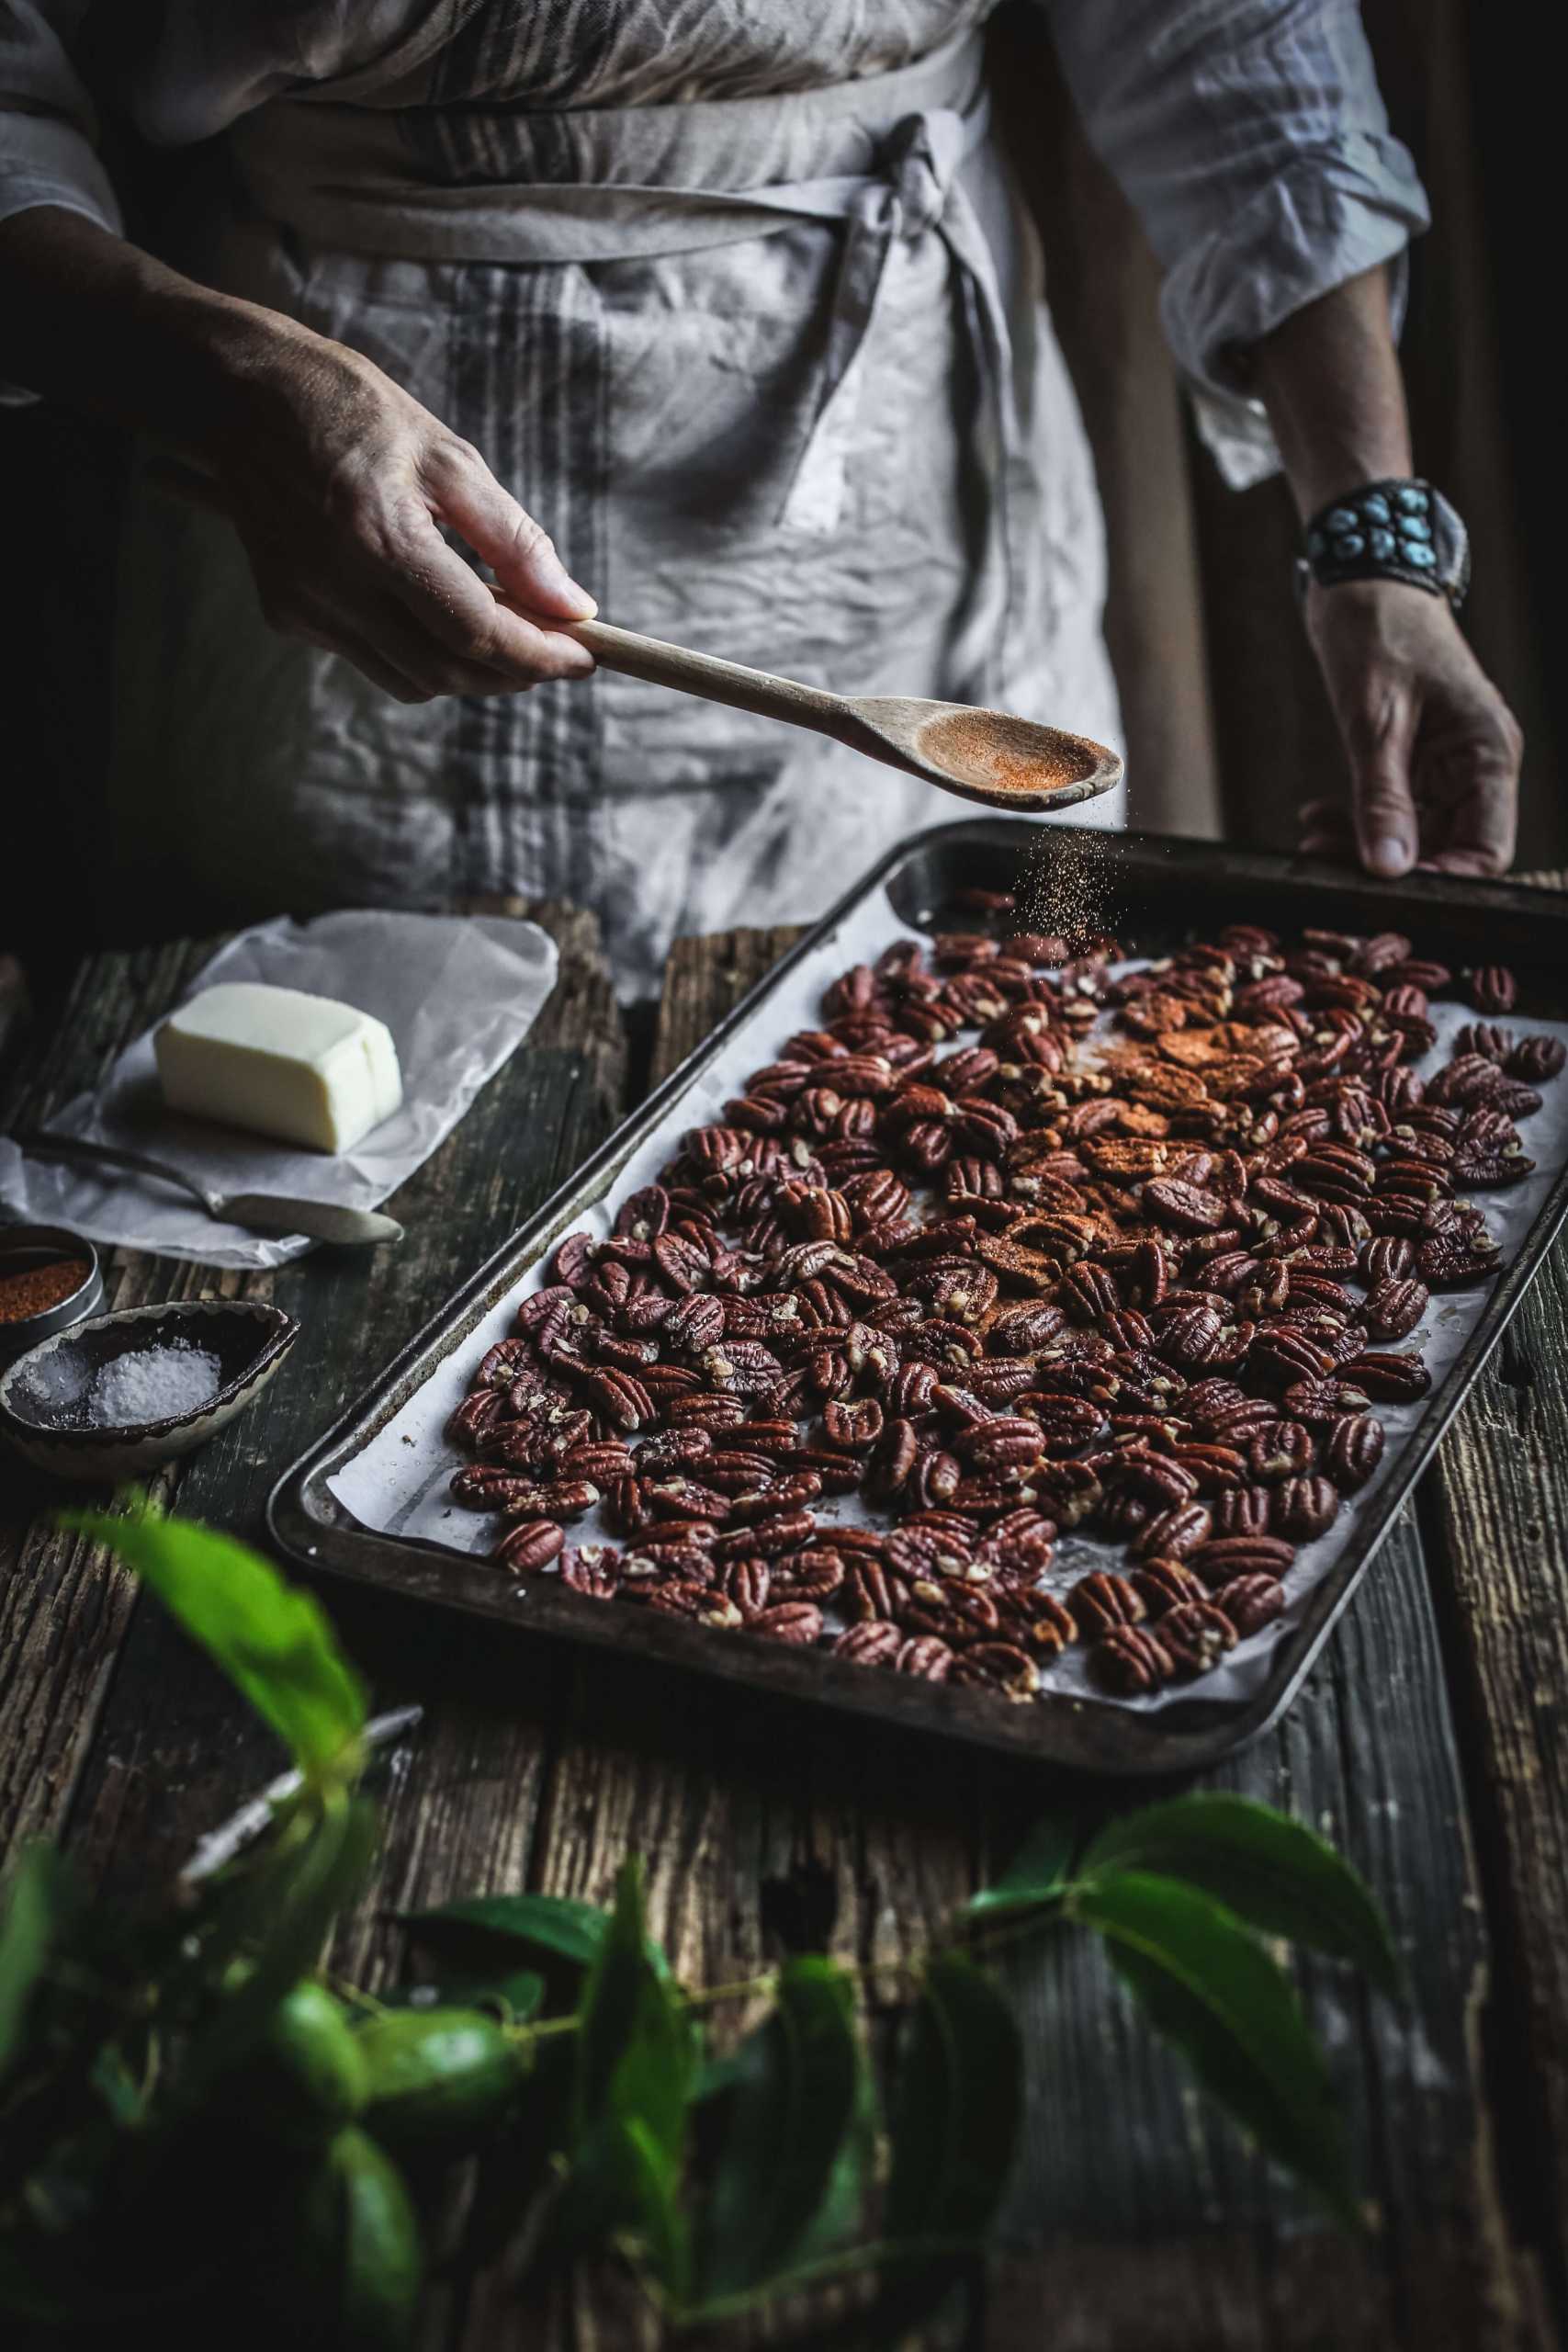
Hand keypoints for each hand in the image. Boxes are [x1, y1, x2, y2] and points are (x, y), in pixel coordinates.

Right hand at [165, 318, 596, 702]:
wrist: (240, 398)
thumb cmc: (353, 413)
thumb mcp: (448, 458)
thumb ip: (514, 541)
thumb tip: (573, 606)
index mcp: (379, 536)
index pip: (475, 631)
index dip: (537, 654)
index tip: (584, 654)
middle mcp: (334, 584)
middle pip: (445, 671)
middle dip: (510, 674)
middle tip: (554, 650)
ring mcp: (304, 606)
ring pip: (409, 680)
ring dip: (468, 670)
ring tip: (504, 630)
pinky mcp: (286, 614)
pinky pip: (371, 659)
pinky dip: (417, 651)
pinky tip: (432, 610)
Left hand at [1297, 579, 1521, 877]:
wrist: (1362, 578)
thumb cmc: (1379, 631)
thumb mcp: (1375, 720)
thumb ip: (1382, 797)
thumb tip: (1389, 867)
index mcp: (1487, 752)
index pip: (1487, 849)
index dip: (1442, 880)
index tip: (1383, 890)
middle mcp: (1476, 765)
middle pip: (1449, 849)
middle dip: (1390, 866)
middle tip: (1326, 863)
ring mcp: (1446, 766)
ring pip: (1415, 836)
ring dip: (1363, 845)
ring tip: (1311, 840)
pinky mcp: (1416, 761)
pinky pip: (1394, 812)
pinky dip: (1357, 821)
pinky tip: (1316, 819)